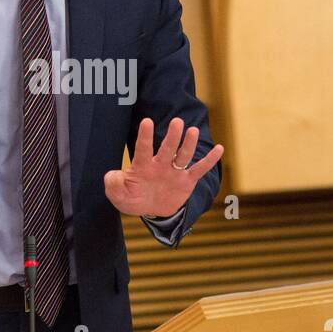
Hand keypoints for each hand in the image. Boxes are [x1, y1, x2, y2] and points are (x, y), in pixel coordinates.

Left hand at [103, 116, 223, 217]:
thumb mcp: (118, 196)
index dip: (145, 136)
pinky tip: (219, 149)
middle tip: (177, 122)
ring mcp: (174, 171)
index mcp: (143, 166)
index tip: (147, 121)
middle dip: (172, 136)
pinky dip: (209, 161)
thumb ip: (114, 185)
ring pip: (183, 156)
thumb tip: (113, 175)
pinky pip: (199, 169)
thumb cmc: (132, 198)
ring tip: (193, 131)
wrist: (151, 210)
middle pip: (167, 148)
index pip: (143, 149)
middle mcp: (160, 165)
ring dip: (188, 144)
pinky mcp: (186, 180)